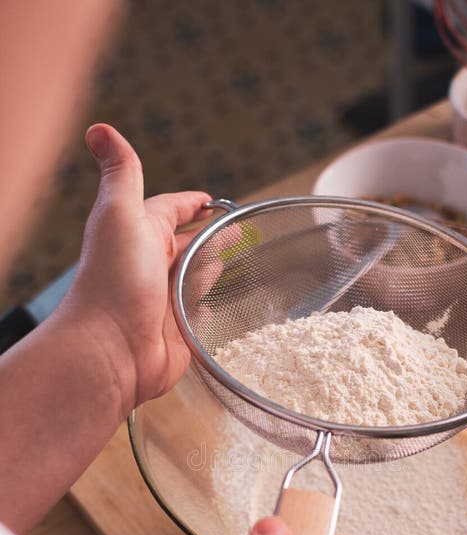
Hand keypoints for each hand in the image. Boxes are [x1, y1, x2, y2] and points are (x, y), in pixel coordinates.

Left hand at [62, 123, 214, 417]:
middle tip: (242, 231)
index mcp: (140, 233)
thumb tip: (99, 128)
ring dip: (214, 269)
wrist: (111, 349)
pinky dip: (210, 308)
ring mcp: (166, 300)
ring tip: (242, 260)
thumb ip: (121, 173)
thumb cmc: (115, 280)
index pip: (171, 210)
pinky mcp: (180, 332)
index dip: (194, 203)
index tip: (215, 200)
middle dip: (212, 236)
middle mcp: (151, 266)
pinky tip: (223, 305)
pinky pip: (199, 316)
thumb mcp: (119, 214)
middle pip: (188, 245)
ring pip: (196, 278)